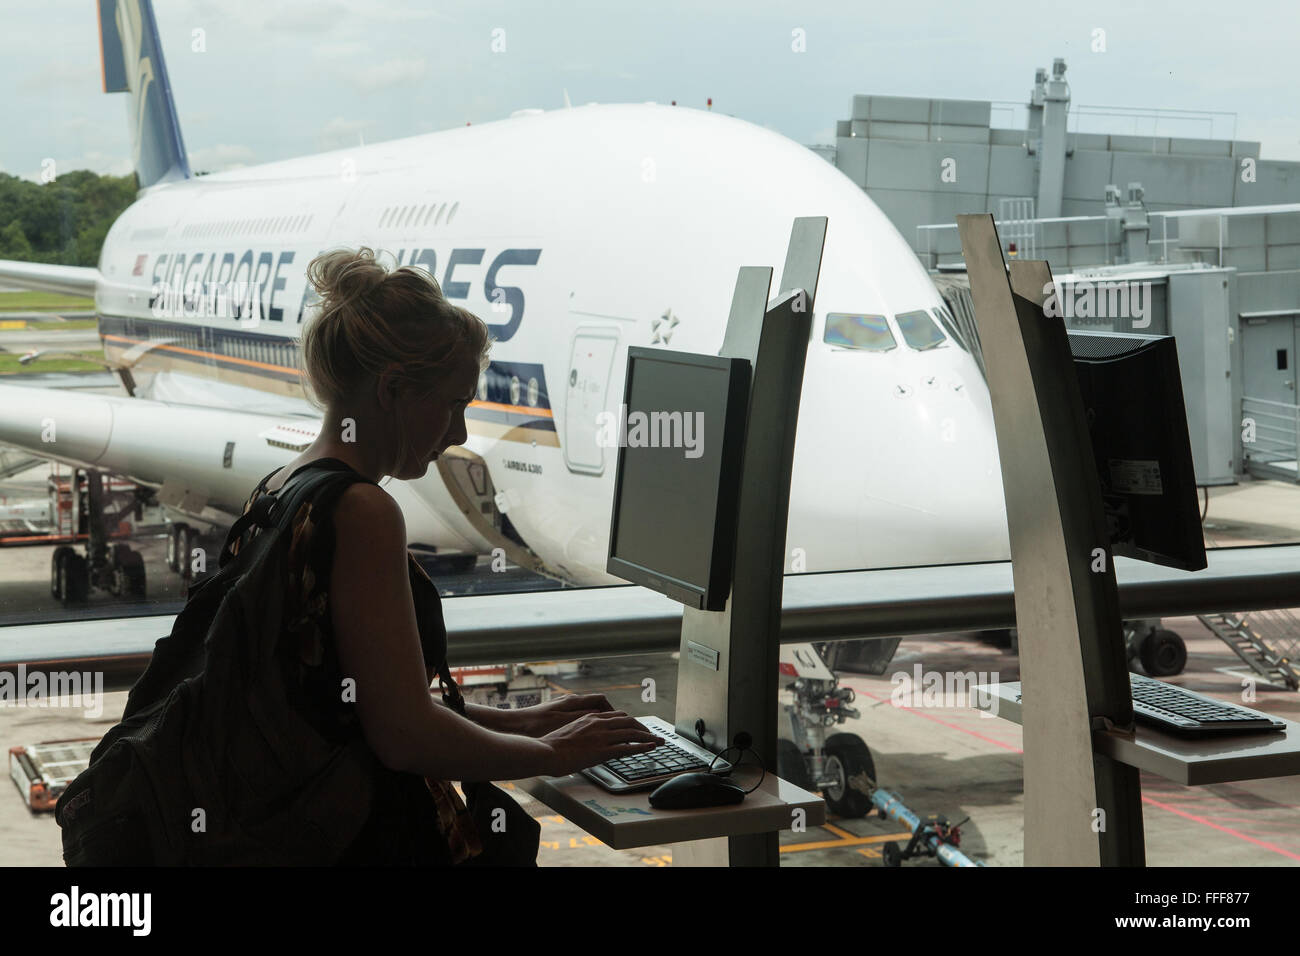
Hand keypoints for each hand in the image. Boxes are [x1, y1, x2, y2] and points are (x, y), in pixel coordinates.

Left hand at [515, 693, 616, 736]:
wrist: (513, 726)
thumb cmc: (536, 725)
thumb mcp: (564, 722)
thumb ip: (584, 717)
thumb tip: (603, 715)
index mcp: (573, 701)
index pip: (601, 700)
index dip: (613, 710)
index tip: (620, 722)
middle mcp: (568, 701)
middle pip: (595, 705)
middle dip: (607, 716)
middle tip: (616, 729)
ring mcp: (560, 708)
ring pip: (585, 711)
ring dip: (596, 721)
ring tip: (602, 734)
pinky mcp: (553, 716)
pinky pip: (575, 717)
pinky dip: (583, 725)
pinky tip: (582, 737)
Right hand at [540, 711, 662, 776]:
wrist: (546, 752)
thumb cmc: (553, 746)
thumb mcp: (571, 732)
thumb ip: (584, 732)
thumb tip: (590, 740)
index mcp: (591, 717)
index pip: (617, 716)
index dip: (631, 722)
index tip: (638, 727)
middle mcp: (599, 723)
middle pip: (629, 721)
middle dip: (644, 727)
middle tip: (653, 734)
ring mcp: (602, 736)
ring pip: (632, 732)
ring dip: (649, 736)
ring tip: (659, 741)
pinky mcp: (603, 750)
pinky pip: (628, 747)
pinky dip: (642, 747)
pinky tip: (651, 748)